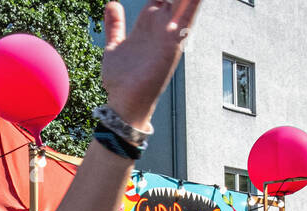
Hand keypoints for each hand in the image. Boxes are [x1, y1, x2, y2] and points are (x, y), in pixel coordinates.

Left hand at [101, 0, 201, 129]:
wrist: (124, 103)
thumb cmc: (121, 80)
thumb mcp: (114, 46)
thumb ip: (116, 25)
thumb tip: (113, 3)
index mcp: (149, 23)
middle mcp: (162, 25)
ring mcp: (169, 32)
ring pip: (184, 1)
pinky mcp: (174, 41)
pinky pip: (189, 14)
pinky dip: (194, 2)